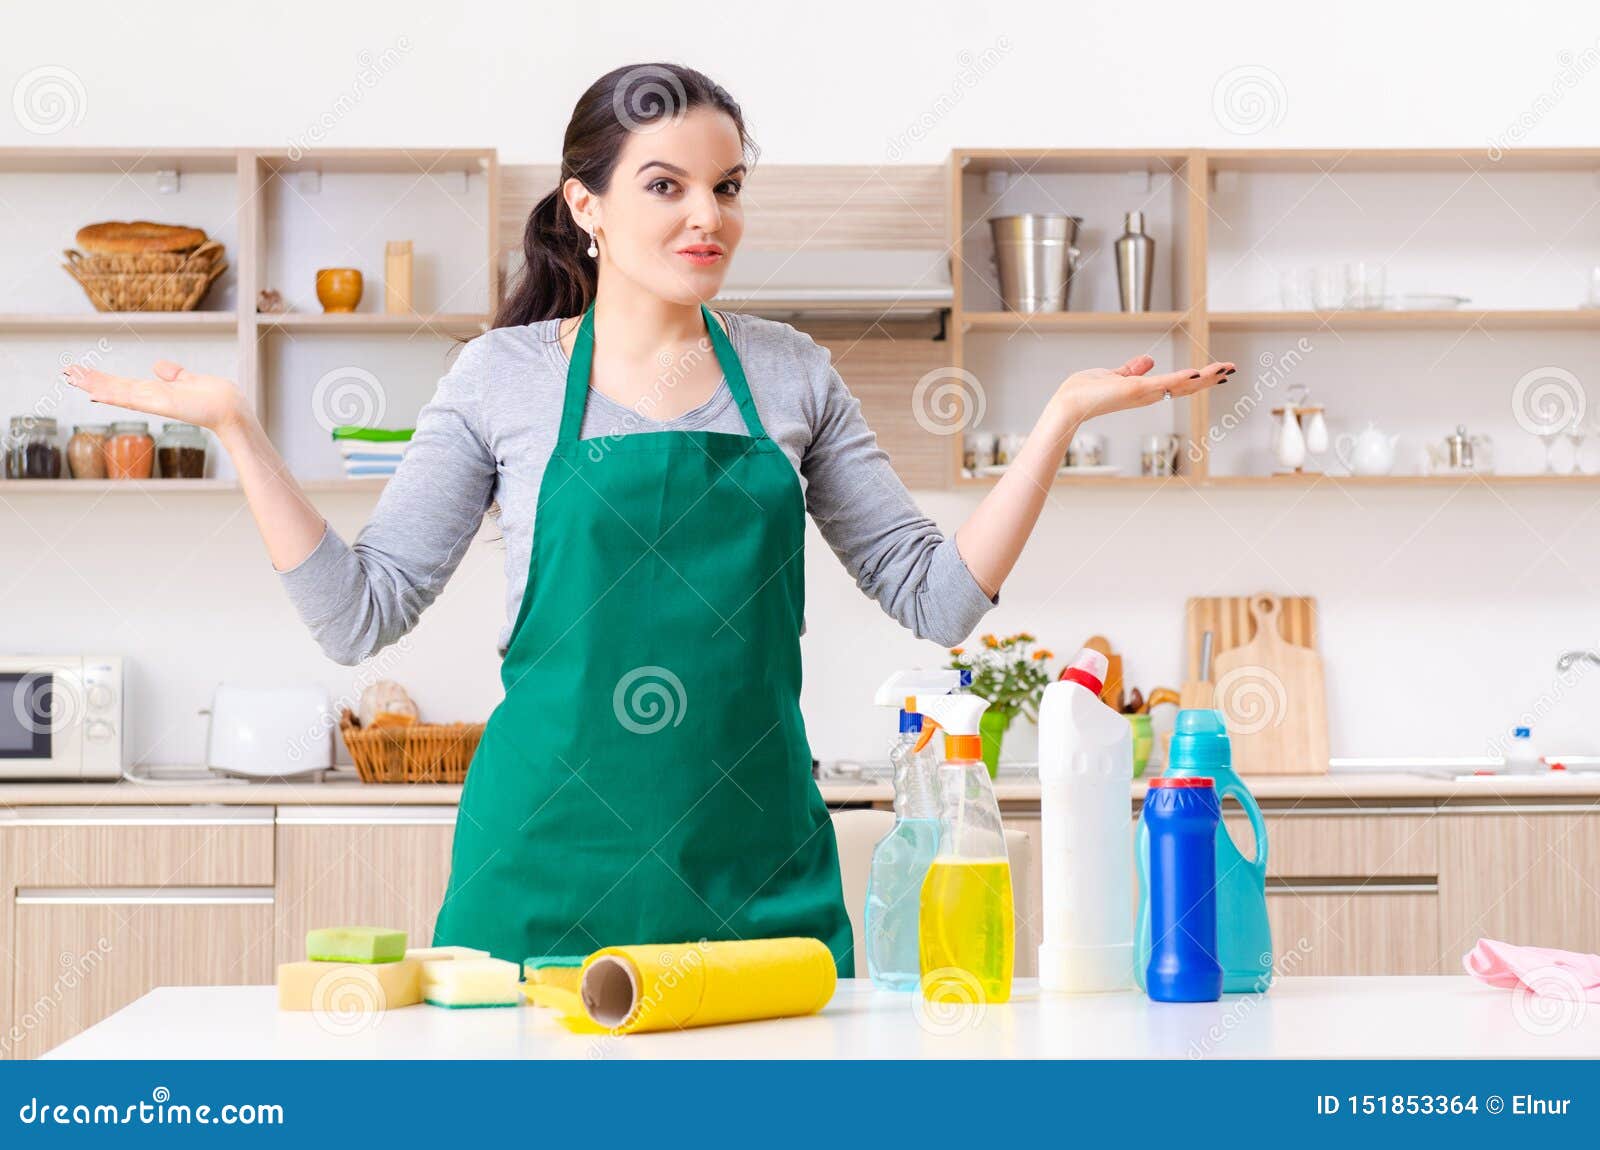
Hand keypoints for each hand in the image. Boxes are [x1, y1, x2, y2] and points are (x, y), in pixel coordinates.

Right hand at [63, 360, 250, 434]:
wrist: (232, 411)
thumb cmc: (217, 398)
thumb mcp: (191, 380)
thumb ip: (174, 374)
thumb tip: (158, 366)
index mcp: (158, 393)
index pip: (125, 385)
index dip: (105, 379)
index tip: (85, 373)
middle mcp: (153, 399)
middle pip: (116, 388)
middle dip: (91, 380)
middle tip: (67, 372)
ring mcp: (155, 402)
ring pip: (118, 392)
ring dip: (94, 383)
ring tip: (71, 376)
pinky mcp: (161, 404)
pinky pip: (133, 399)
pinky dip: (113, 394)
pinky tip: (95, 392)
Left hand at [1053, 355, 1235, 422]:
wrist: (1069, 404)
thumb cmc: (1085, 392)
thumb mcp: (1114, 375)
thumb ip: (1131, 369)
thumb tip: (1148, 359)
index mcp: (1146, 390)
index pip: (1178, 383)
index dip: (1198, 378)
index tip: (1217, 371)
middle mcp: (1149, 394)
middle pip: (1186, 386)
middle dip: (1209, 378)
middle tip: (1231, 369)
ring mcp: (1145, 394)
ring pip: (1180, 384)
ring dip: (1204, 377)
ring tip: (1224, 369)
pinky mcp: (1137, 391)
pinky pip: (1164, 384)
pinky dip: (1181, 379)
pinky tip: (1196, 373)